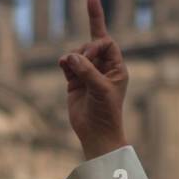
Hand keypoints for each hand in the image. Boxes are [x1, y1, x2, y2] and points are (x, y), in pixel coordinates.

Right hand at [58, 0, 128, 159]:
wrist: (96, 133)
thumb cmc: (106, 112)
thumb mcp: (101, 90)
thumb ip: (87, 71)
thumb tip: (70, 56)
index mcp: (116, 69)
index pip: (107, 44)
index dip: (96, 44)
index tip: (88, 55)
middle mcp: (103, 69)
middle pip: (93, 45)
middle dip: (84, 48)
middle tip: (78, 58)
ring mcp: (88, 75)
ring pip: (78, 54)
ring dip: (72, 56)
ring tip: (67, 64)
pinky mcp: (75, 82)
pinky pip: (68, 64)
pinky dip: (65, 62)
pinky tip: (62, 64)